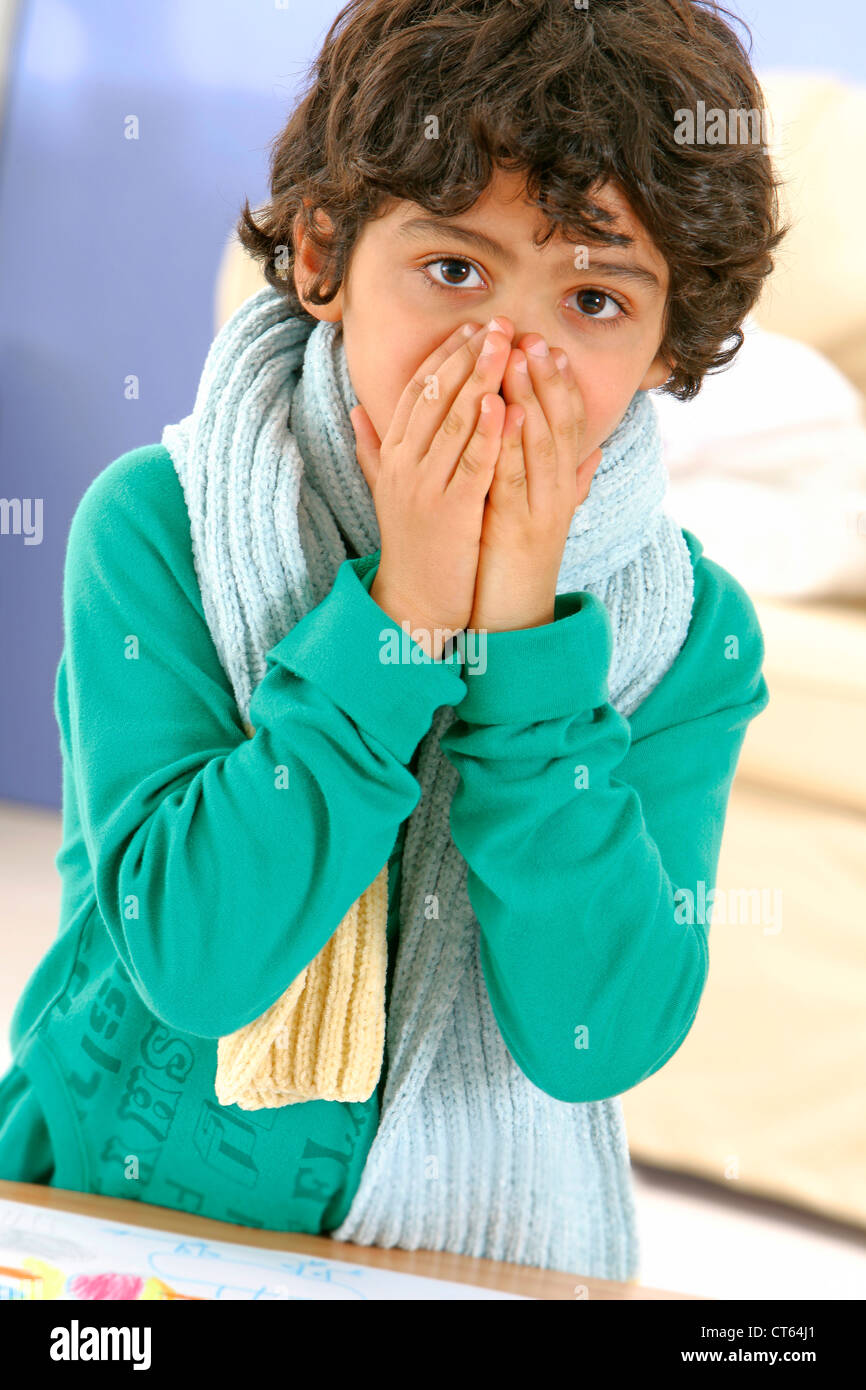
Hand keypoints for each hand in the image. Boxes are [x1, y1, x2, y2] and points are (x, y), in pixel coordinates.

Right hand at [350, 320, 509, 659]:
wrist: (414, 600)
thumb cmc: (410, 543)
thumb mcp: (385, 491)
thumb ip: (372, 449)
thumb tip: (354, 411)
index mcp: (392, 456)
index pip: (416, 392)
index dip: (444, 356)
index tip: (472, 327)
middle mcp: (404, 466)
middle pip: (435, 397)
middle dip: (468, 355)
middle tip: (497, 323)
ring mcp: (425, 488)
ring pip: (454, 422)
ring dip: (481, 380)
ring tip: (506, 346)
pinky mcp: (451, 512)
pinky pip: (471, 465)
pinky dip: (488, 433)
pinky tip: (505, 404)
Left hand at [468, 326, 602, 634]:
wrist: (515, 617)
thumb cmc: (518, 561)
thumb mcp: (542, 513)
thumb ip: (567, 480)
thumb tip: (591, 451)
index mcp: (562, 484)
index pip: (567, 423)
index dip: (559, 384)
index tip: (548, 346)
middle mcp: (558, 491)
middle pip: (558, 423)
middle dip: (545, 377)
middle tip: (531, 335)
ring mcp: (541, 508)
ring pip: (539, 442)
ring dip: (528, 395)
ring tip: (516, 356)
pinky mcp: (516, 526)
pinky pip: (513, 475)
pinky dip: (508, 440)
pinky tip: (499, 410)